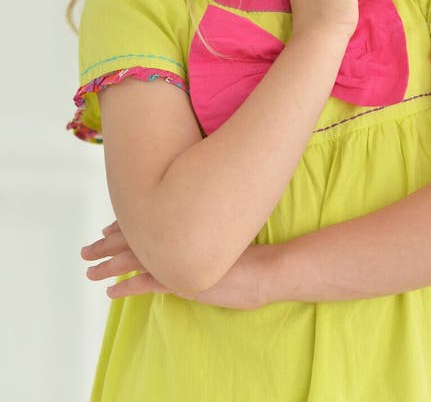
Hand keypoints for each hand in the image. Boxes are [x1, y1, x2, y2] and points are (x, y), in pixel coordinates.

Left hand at [81, 221, 273, 309]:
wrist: (264, 268)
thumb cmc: (250, 248)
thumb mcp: (223, 229)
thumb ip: (203, 222)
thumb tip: (195, 217)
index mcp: (184, 220)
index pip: (145, 218)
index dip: (123, 224)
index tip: (107, 226)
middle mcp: (176, 234)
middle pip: (132, 236)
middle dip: (106, 243)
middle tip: (86, 249)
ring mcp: (176, 257)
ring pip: (131, 258)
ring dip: (107, 265)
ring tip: (89, 271)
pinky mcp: (178, 280)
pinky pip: (143, 283)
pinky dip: (125, 287)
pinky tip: (111, 293)